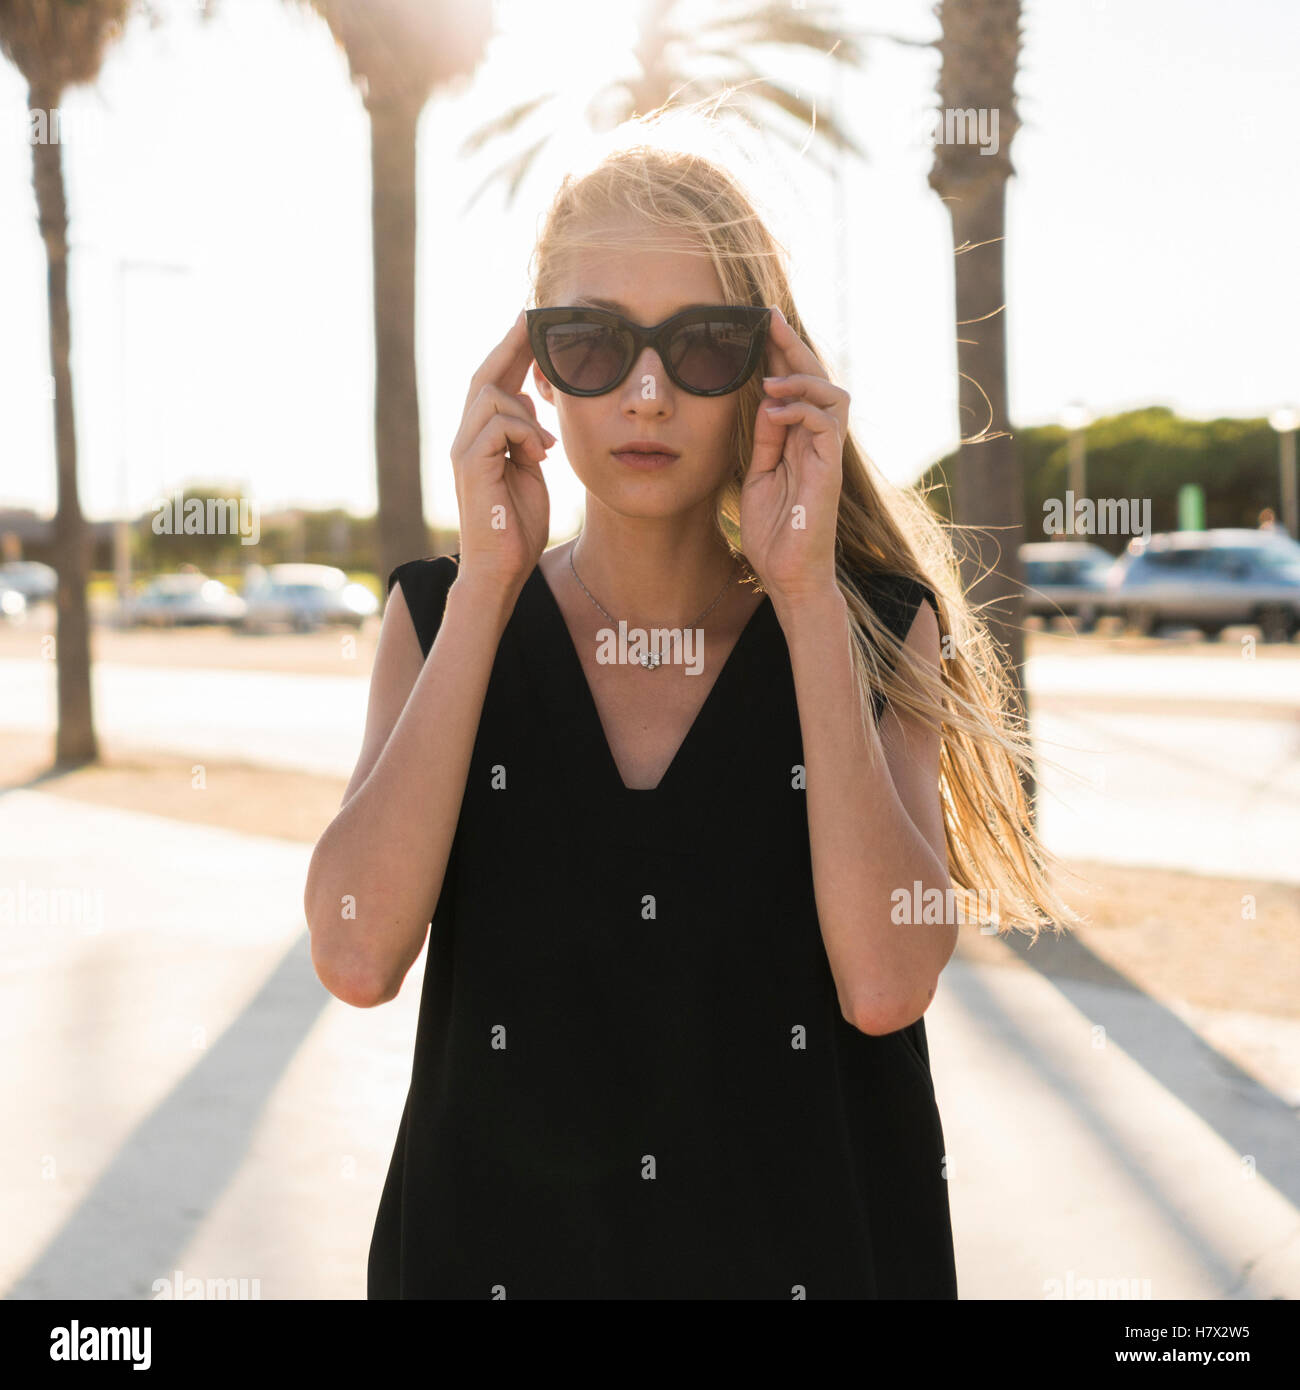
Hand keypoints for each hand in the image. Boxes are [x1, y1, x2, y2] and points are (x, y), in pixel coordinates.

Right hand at [450, 309, 552, 594]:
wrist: (501, 569)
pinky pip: (496, 424)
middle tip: (535, 319)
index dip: (512, 350)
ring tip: (545, 447)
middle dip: (511, 345)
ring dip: (527, 414)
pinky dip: (524, 433)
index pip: (493, 382)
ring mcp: (463, 450)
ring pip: (491, 395)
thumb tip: (531, 409)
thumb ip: (526, 439)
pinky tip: (539, 457)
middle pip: (483, 375)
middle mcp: (465, 438)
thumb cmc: (517, 525)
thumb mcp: (529, 471)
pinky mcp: (469, 466)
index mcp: (480, 438)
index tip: (533, 323)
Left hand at [739, 306, 848, 602]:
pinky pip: (826, 426)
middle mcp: (818, 443)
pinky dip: (800, 412)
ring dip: (802, 380)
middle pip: (818, 380)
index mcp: (800, 441)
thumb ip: (765, 441)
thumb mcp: (759, 476)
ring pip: (833, 395)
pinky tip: (773, 414)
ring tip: (770, 382)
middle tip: (768, 320)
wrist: (787, 576)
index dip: (783, 353)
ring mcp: (827, 456)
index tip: (761, 323)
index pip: (797, 386)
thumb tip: (765, 401)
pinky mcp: (830, 473)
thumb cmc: (774, 534)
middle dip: (793, 347)